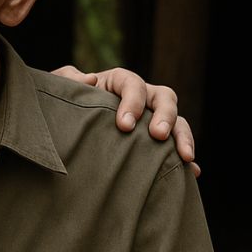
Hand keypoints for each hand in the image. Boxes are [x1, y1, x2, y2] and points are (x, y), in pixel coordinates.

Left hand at [51, 65, 197, 175]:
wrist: (66, 125)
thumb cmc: (63, 104)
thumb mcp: (59, 89)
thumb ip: (68, 80)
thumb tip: (90, 79)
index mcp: (117, 81)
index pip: (132, 83)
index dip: (132, 101)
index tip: (124, 125)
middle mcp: (141, 96)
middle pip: (163, 97)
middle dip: (164, 116)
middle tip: (157, 135)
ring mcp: (152, 117)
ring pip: (177, 120)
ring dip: (183, 136)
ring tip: (185, 156)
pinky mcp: (155, 140)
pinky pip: (176, 145)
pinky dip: (185, 157)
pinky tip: (191, 171)